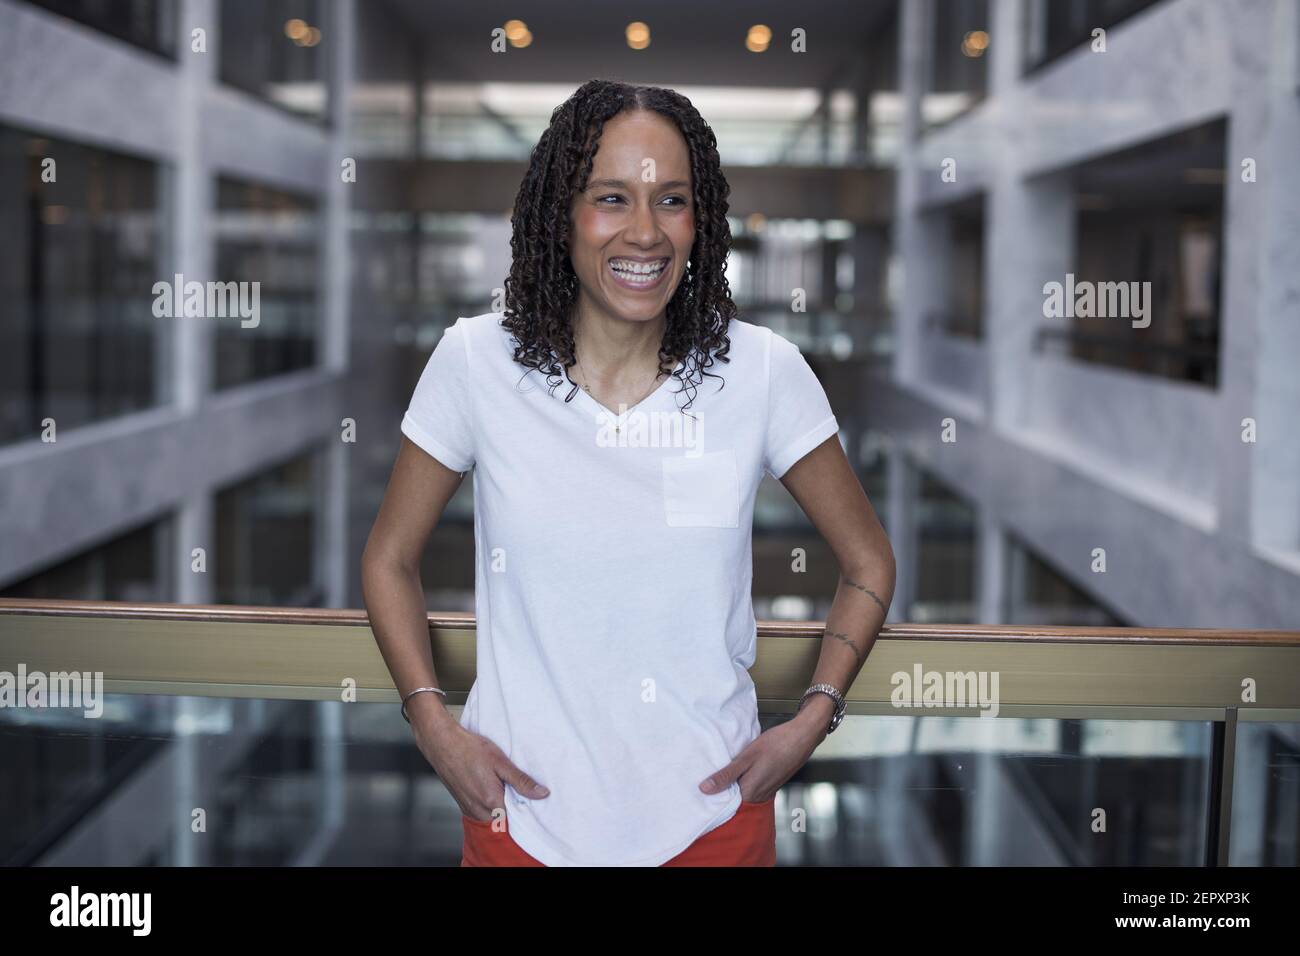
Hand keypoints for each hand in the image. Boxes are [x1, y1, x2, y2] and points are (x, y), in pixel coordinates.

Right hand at [411, 706, 548, 822]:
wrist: (442, 743)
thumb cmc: (469, 749)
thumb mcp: (501, 762)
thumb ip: (521, 781)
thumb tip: (542, 794)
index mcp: (492, 802)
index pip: (516, 820)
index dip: (527, 812)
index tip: (535, 803)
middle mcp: (479, 811)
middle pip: (504, 821)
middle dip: (515, 811)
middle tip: (522, 793)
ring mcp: (469, 809)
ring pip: (492, 818)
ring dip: (502, 809)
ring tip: (508, 790)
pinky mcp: (463, 805)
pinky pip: (482, 813)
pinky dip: (490, 806)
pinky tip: (494, 790)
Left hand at [697, 704, 828, 801]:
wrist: (802, 736)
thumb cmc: (776, 744)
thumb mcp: (746, 757)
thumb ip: (726, 775)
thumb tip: (705, 789)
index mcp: (750, 793)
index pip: (724, 803)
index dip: (712, 795)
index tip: (698, 786)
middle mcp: (758, 797)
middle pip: (733, 798)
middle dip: (720, 790)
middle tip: (704, 777)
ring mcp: (766, 791)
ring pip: (742, 791)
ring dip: (731, 784)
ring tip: (717, 771)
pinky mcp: (771, 783)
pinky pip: (751, 786)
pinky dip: (742, 779)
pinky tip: (737, 769)